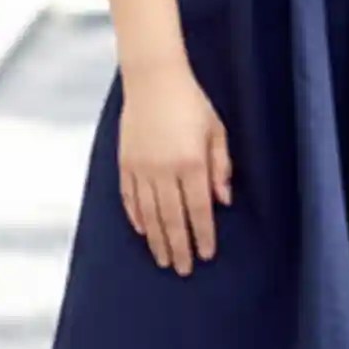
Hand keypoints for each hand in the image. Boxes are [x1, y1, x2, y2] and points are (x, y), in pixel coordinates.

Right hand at [117, 59, 232, 276]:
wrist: (153, 79)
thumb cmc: (192, 103)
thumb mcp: (217, 131)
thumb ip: (221, 167)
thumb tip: (223, 201)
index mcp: (191, 162)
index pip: (199, 209)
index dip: (203, 235)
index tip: (206, 255)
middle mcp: (164, 170)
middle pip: (172, 218)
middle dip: (179, 247)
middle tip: (183, 269)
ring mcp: (141, 168)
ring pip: (149, 214)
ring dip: (157, 240)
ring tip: (163, 260)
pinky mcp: (125, 163)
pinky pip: (130, 198)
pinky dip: (137, 217)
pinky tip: (144, 232)